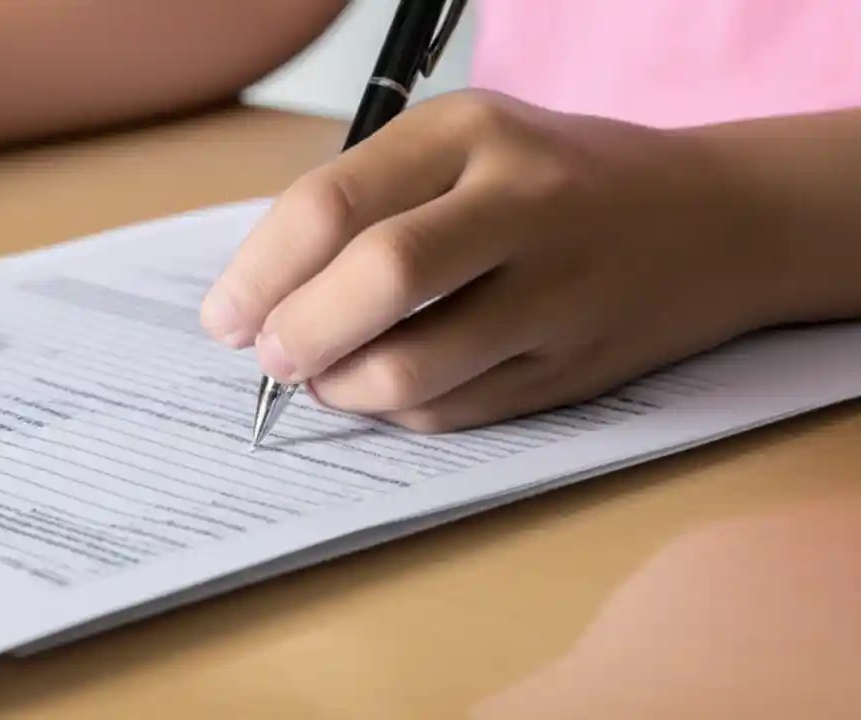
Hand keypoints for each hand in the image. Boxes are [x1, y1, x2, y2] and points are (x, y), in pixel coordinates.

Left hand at [200, 90, 773, 431]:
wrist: (712, 220)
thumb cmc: (553, 180)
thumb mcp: (460, 151)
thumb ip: (365, 205)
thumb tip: (259, 298)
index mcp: (470, 131)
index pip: (331, 205)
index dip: (259, 274)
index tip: (225, 317)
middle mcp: (521, 203)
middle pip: (378, 278)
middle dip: (297, 333)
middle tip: (269, 357)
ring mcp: (557, 291)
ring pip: (414, 366)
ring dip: (341, 387)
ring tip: (322, 378)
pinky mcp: (574, 367)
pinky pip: (455, 411)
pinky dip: (398, 412)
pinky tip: (387, 389)